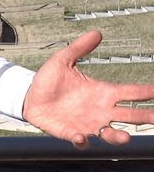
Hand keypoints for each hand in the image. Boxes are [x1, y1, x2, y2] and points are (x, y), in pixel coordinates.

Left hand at [23, 30, 153, 147]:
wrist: (29, 97)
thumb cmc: (49, 80)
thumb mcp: (63, 60)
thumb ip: (79, 48)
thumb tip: (96, 32)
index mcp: (103, 92)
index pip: (131, 92)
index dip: (147, 92)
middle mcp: (101, 110)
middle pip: (129, 116)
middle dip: (145, 117)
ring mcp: (88, 123)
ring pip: (110, 134)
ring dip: (118, 136)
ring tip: (125, 137)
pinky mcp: (72, 132)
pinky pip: (80, 139)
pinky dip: (82, 139)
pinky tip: (81, 136)